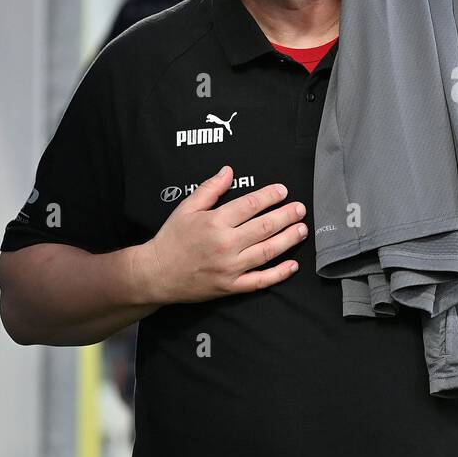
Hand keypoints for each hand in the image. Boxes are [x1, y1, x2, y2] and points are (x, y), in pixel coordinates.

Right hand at [136, 165, 308, 303]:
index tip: (283, 191)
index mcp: (215, 222)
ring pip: (267, 252)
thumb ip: (210, 188)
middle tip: (300, 209)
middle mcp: (225, 244)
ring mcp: (229, 267)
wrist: (156, 274)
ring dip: (288, 240)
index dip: (270, 196)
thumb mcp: (186, 208)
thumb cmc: (172, 239)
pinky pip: (259, 281)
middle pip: (264, 227)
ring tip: (302, 229)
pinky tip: (293, 266)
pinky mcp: (231, 286)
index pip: (250, 205)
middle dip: (286, 216)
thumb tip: (229, 170)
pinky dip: (278, 274)